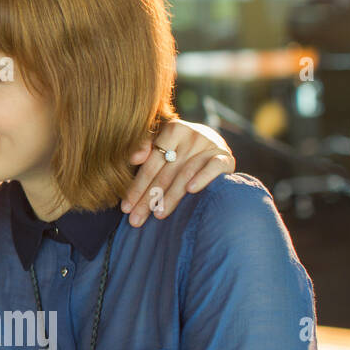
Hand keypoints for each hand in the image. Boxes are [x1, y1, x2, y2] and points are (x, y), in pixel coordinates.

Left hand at [120, 119, 235, 226]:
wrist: (213, 141)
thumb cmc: (178, 147)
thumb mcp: (160, 144)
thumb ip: (145, 148)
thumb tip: (133, 158)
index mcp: (172, 129)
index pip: (151, 164)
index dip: (137, 187)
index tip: (125, 208)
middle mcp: (191, 134)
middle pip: (165, 172)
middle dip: (149, 198)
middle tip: (136, 220)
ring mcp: (209, 145)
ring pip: (185, 174)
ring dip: (171, 196)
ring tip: (158, 214)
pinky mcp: (225, 156)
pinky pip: (213, 168)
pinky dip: (203, 178)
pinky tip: (191, 191)